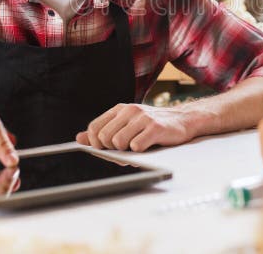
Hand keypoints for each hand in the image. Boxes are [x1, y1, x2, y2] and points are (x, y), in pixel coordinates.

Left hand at [76, 103, 195, 151]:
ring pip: (119, 143)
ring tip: (138, 146)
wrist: (182, 121)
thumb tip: (79, 138)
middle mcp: (130, 110)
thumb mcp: (127, 126)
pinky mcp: (155, 127)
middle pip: (105, 138)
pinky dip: (140, 152)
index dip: (96, 143)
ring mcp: (143, 118)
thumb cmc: (152, 126)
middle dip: (112, 149)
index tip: (107, 149)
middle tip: (126, 148)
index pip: (94, 128)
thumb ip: (103, 131)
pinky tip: (148, 146)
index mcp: (120, 110)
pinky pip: (136, 146)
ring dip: (127, 151)